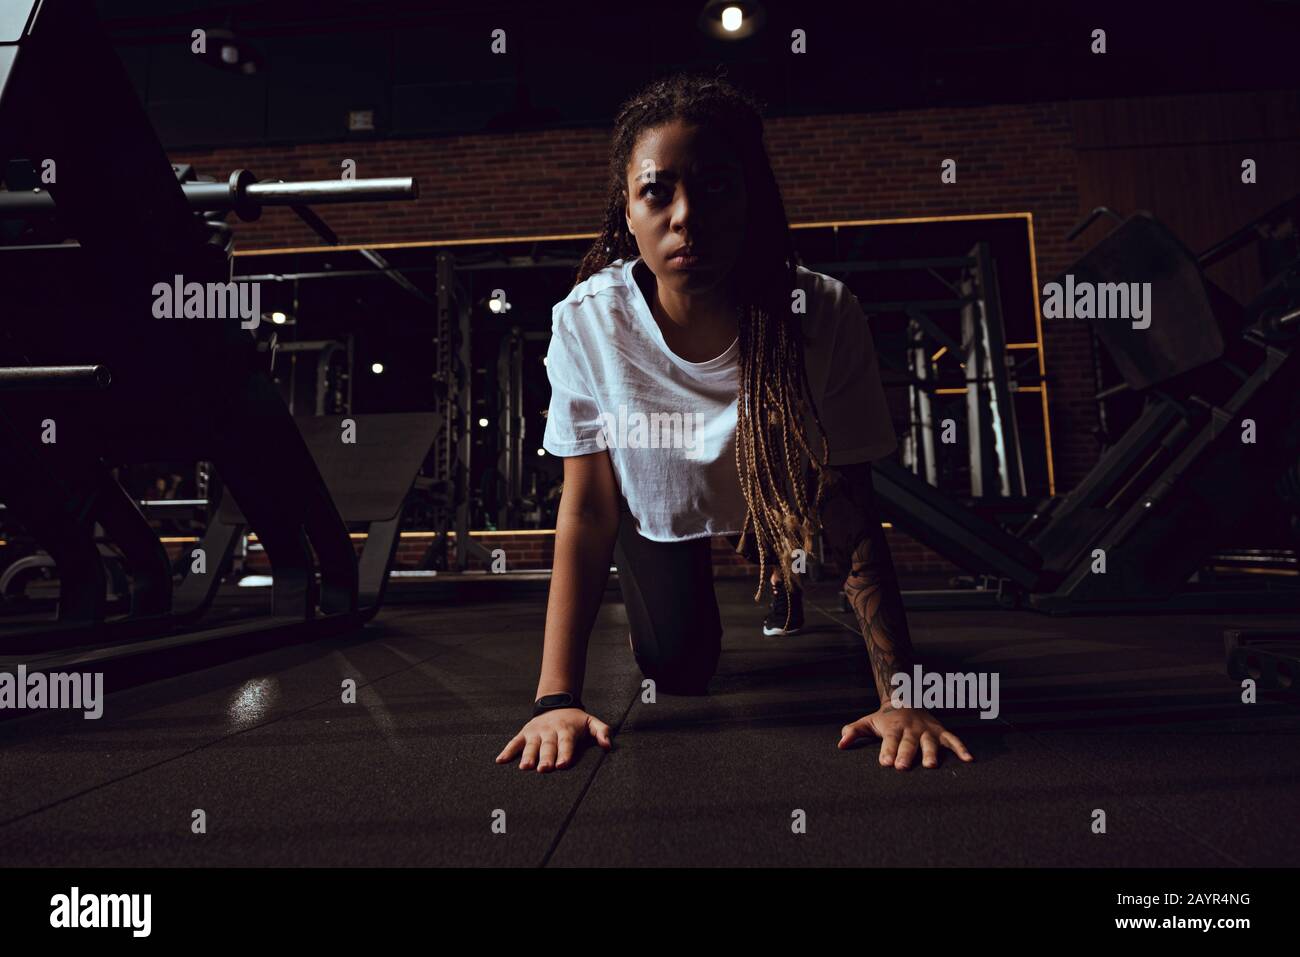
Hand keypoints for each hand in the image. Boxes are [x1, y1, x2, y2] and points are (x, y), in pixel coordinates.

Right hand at [495, 708, 611, 772]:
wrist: (557, 703)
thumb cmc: (576, 720)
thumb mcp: (591, 722)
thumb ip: (602, 732)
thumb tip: (608, 746)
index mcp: (566, 729)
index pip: (566, 743)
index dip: (564, 753)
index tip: (562, 765)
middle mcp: (550, 731)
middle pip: (548, 746)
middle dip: (546, 757)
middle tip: (543, 769)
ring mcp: (536, 732)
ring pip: (531, 745)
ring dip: (527, 756)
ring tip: (524, 767)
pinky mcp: (525, 733)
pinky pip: (514, 742)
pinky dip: (507, 751)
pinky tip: (500, 761)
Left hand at [838, 704, 972, 770]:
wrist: (906, 699)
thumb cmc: (885, 718)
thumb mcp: (868, 722)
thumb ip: (854, 731)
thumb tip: (840, 743)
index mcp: (893, 727)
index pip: (889, 740)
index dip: (887, 751)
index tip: (885, 763)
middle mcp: (911, 729)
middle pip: (908, 743)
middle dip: (905, 754)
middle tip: (902, 766)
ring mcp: (927, 731)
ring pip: (930, 742)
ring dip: (931, 753)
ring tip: (930, 766)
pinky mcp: (941, 732)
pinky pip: (953, 740)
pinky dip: (961, 748)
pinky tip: (969, 760)